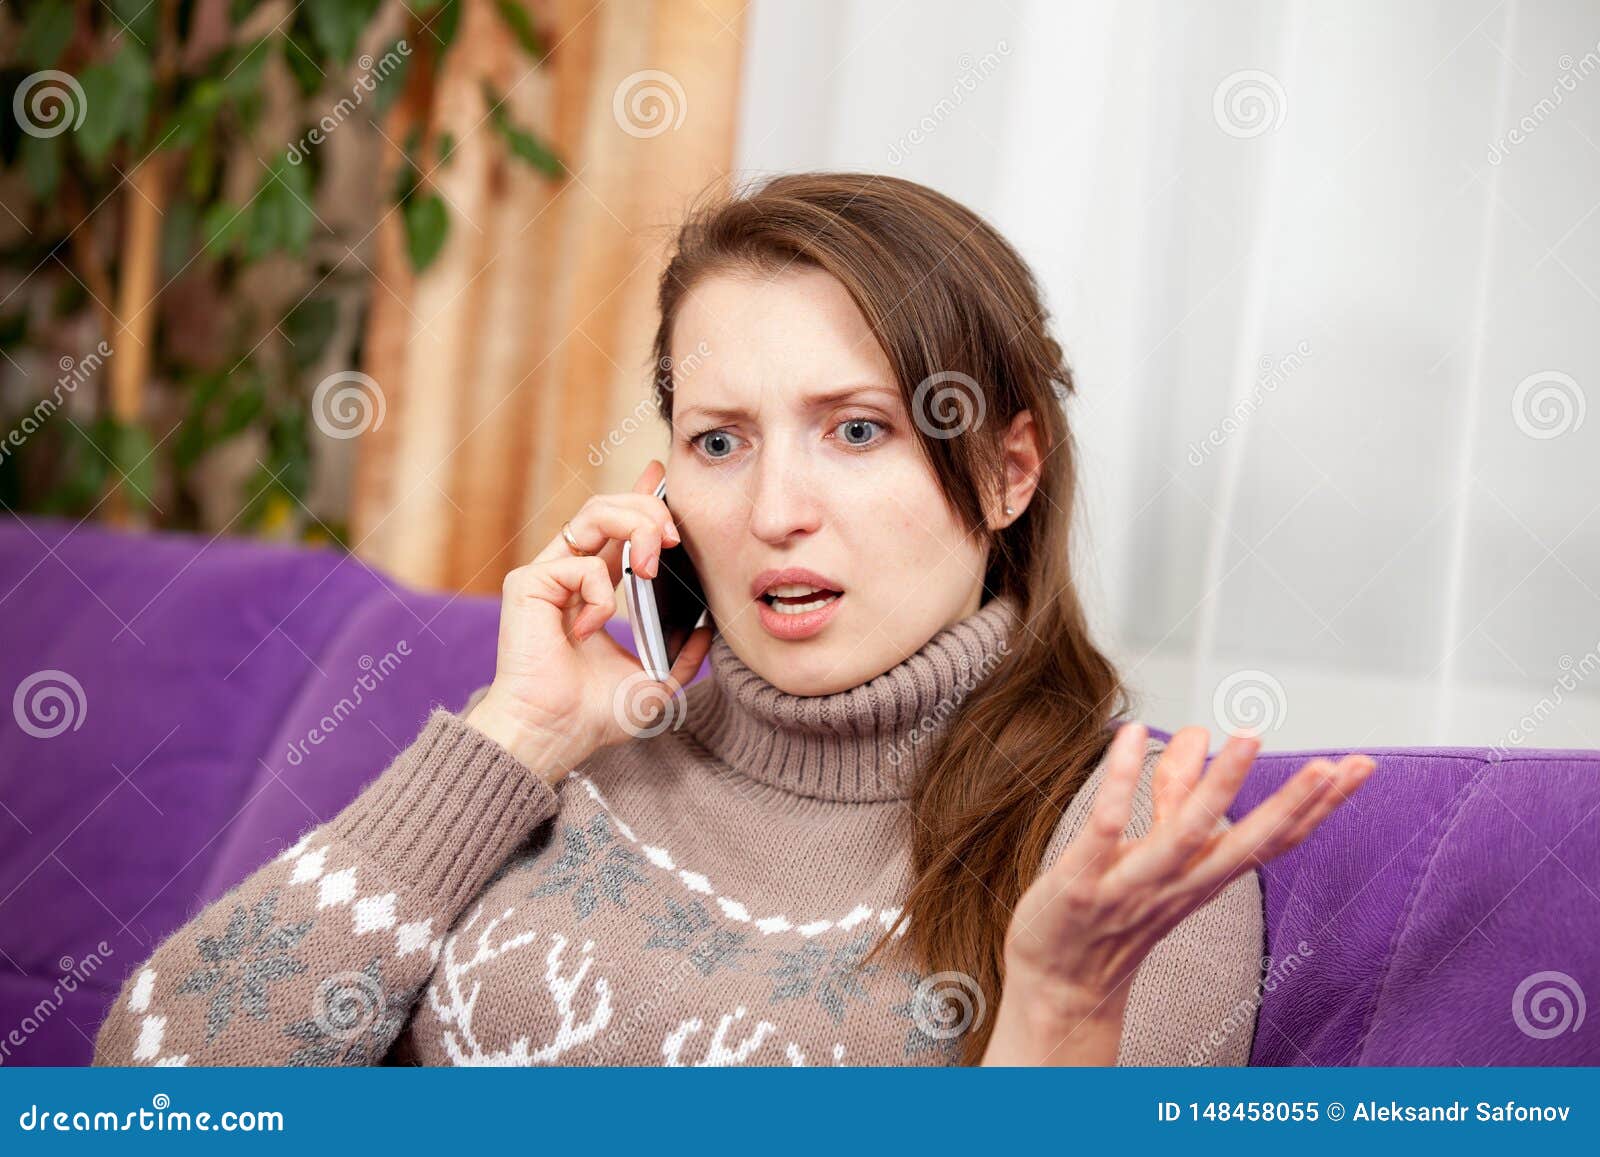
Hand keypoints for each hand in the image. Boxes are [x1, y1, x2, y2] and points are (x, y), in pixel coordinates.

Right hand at [465, 459, 712, 781]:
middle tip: (677, 534)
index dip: (640, 494)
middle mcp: (569, 572)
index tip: (663, 476)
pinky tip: (590, 631)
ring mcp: (547, 574)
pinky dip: (600, 594)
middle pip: (610, 505)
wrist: (554, 736)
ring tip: (656, 560)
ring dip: (636, 526)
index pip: (619, 526)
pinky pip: (580, 562)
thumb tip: (708, 629)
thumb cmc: (592, 714)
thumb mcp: (656, 681)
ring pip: (593, 511)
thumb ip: (684, 656)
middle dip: (650, 506)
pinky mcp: (527, 583)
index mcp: (594, 586)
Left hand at [1002, 723, 1374, 1024]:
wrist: (1060, 987)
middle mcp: (1180, 884)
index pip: (1273, 841)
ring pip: (1186, 834)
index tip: (1359, 767)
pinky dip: (1119, 779)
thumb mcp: (1154, 851)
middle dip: (1291, 804)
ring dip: (1219, 786)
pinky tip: (1133, 735)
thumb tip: (1196, 733)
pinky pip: (1106, 826)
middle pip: (1247, 842)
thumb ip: (1175, 793)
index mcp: (1204, 878)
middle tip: (1330, 763)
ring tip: (1248, 737)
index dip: (1317, 808)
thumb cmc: (1110, 910)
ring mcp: (1133, 885)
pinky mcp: (1084, 883)